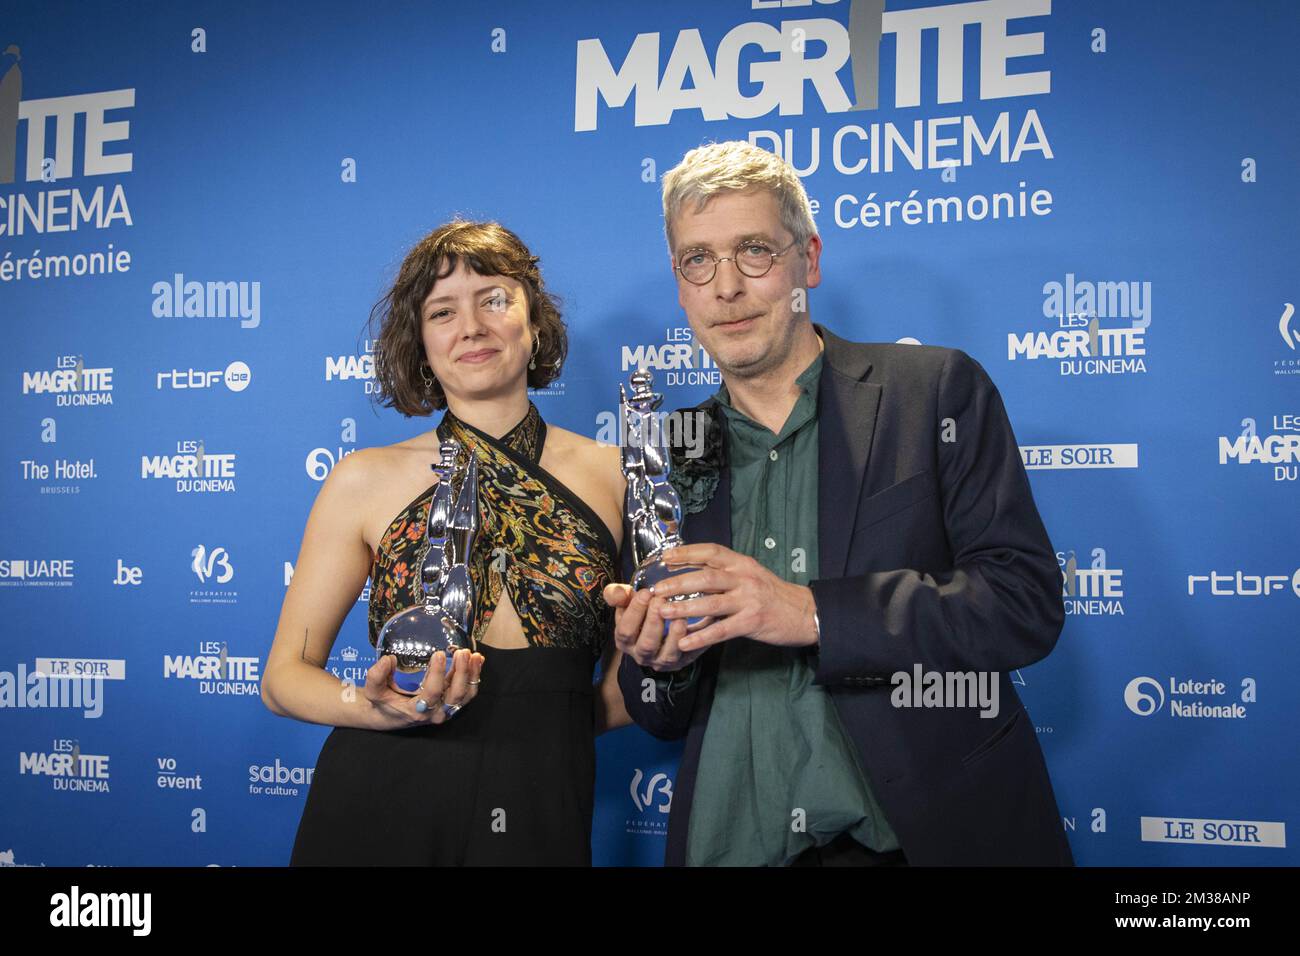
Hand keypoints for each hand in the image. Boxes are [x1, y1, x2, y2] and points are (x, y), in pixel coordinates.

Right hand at [364, 649, 483, 727]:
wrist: (388, 715)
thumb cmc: (382, 702)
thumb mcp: (373, 691)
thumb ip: (376, 676)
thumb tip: (388, 659)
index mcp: (417, 711)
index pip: (433, 694)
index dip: (438, 674)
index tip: (439, 654)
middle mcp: (436, 713)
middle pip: (456, 695)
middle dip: (461, 673)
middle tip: (462, 652)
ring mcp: (446, 709)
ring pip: (466, 694)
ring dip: (472, 674)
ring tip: (475, 655)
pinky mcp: (452, 703)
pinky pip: (468, 692)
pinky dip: (474, 676)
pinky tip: (477, 660)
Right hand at [603, 582, 705, 672]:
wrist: (659, 629)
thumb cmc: (640, 612)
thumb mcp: (626, 603)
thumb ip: (618, 595)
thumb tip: (618, 592)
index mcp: (625, 640)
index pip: (626, 630)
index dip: (634, 612)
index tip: (646, 592)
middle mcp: (642, 654)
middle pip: (647, 644)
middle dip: (654, 622)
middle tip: (661, 601)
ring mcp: (662, 661)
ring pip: (667, 655)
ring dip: (674, 636)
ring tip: (680, 618)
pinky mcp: (681, 662)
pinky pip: (689, 656)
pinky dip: (695, 644)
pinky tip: (700, 629)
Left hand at [650, 544, 818, 652]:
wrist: (805, 612)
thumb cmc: (773, 594)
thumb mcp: (752, 574)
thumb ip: (726, 573)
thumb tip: (692, 572)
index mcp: (742, 563)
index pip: (711, 551)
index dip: (686, 552)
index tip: (664, 557)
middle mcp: (744, 578)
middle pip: (705, 576)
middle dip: (677, 583)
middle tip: (656, 590)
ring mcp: (749, 600)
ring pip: (710, 602)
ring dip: (683, 608)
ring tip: (662, 613)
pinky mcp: (752, 622)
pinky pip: (721, 630)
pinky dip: (701, 637)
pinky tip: (684, 642)